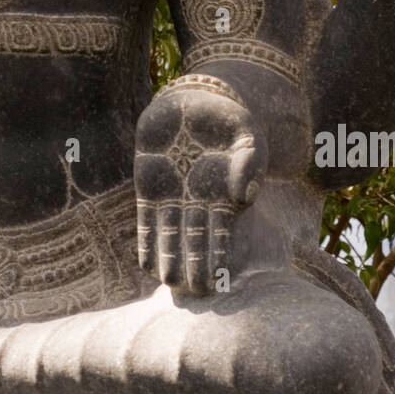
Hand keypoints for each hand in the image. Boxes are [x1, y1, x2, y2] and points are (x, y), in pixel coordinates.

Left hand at [135, 78, 265, 294]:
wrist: (193, 100)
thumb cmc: (226, 119)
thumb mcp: (246, 135)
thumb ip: (250, 162)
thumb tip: (246, 196)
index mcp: (222, 195)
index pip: (221, 233)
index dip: (220, 256)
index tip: (220, 280)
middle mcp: (196, 201)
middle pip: (195, 240)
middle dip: (195, 265)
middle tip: (195, 292)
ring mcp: (171, 195)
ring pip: (169, 235)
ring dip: (169, 258)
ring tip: (168, 282)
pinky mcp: (148, 188)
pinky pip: (146, 219)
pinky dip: (146, 240)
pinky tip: (144, 263)